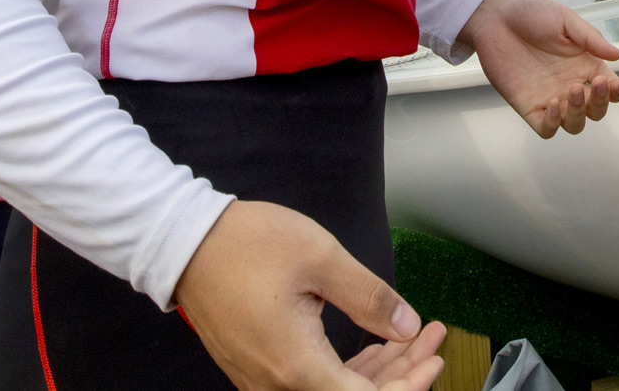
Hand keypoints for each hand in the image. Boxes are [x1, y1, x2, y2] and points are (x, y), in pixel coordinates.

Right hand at [173, 200, 443, 390]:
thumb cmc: (245, 245)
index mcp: (296, 366)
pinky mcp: (255, 369)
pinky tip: (371, 345)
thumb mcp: (321, 258)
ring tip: (410, 338)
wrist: (184, 243)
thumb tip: (408, 327)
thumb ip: (370, 298)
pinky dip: (346, 368)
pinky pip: (310, 382)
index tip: (434, 360)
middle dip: (400, 375)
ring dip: (376, 372)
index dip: (408, 385)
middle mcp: (276, 386)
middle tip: (431, 344)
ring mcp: (262, 381)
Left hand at [457, 0, 618, 137]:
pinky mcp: (528, 106)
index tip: (615, 83)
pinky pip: (546, 128)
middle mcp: (571, 84)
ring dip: (578, 115)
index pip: (610, 87)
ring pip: (574, 124)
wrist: (496, 17)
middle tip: (593, 85)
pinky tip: (553, 105)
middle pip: (595, 110)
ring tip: (572, 92)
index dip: (616, 91)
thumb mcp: (566, 20)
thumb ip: (591, 39)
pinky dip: (553, 123)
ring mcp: (550, 98)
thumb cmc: (532, 14)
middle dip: (600, 103)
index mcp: (585, 64)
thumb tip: (617, 55)